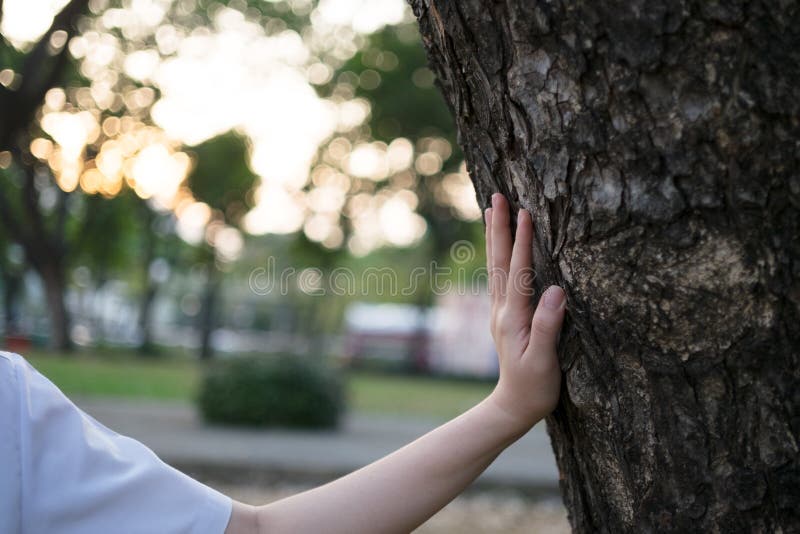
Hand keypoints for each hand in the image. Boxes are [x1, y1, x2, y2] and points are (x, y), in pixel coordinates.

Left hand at [485, 193, 565, 430]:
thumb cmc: (534, 388)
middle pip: (498, 261)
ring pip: (495, 265)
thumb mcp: (543, 362)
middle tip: (496, 197)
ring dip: (494, 236)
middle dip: (498, 227)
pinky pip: (500, 276)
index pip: (519, 271)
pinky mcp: (505, 316)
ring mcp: (501, 311)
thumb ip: (548, 327)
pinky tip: (499, 246)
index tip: (525, 212)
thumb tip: (556, 291)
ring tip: (492, 210)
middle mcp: (502, 309)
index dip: (523, 241)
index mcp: (513, 317)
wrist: (514, 407)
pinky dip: (498, 254)